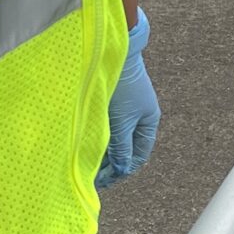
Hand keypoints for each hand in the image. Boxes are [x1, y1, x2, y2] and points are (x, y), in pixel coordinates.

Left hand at [98, 8, 159, 188]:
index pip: (138, 155)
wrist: (113, 53)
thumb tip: (120, 169)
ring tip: (86, 161)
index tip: (105, 180)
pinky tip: (85, 143)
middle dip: (110, 162)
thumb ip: (121, 148)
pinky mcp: (110, 102)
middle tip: (92, 174)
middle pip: (126, 148)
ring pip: (114, 138)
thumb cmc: (122, 87)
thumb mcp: (121, 122)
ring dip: (102, 150)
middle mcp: (138, 117)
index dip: (123, 170)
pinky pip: (106, 126)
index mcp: (149, 122)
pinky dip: (98, 137)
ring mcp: (124, 109)